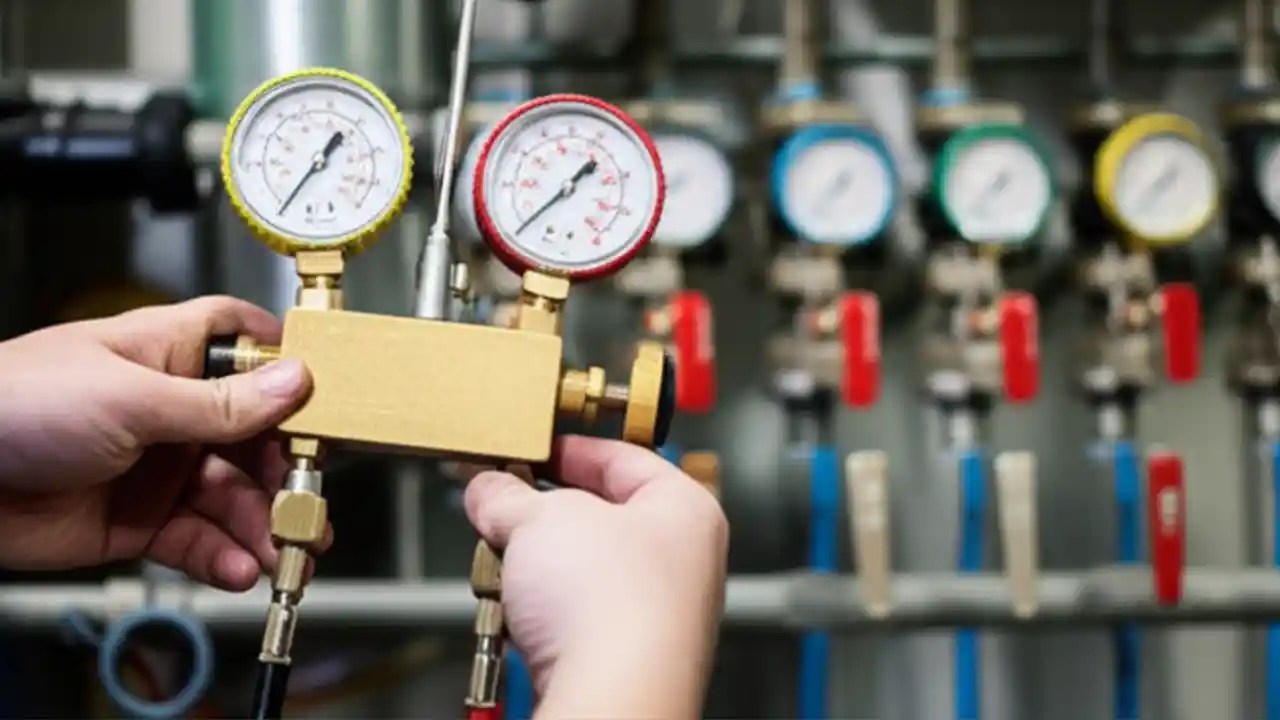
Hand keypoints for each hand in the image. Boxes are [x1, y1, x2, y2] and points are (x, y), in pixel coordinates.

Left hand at [0, 296, 315, 589]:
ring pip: (236, 495)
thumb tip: (296, 381)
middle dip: (290, 470)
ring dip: (264, 523)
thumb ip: (220, 403)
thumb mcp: (132, 398)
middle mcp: (175, 409)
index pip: (249, 346)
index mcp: (171, 354)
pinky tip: (241, 566)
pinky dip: (225, 555)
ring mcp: (161, 467)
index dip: (292, 368)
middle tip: (313, 501)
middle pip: (258, 435)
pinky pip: (200, 539)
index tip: (332, 400)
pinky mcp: (142, 521)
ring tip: (284, 548)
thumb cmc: (16, 404)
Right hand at [464, 436, 728, 717]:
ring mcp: (655, 613)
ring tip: (502, 561)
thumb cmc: (613, 606)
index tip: (528, 451)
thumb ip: (508, 496)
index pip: (622, 457)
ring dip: (532, 566)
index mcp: (685, 510)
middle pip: (597, 518)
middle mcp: (681, 562)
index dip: (566, 449)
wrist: (612, 696)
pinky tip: (513, 610)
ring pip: (579, 572)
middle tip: (500, 505)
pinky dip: (539, 611)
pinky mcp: (623, 656)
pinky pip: (572, 618)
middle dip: (539, 514)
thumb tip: (489, 490)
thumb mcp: (539, 519)